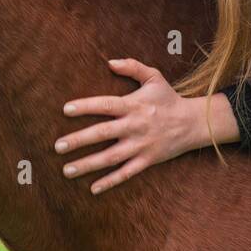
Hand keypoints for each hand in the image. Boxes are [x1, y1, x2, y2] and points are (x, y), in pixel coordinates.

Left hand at [56, 57, 206, 194]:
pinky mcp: (147, 160)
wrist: (193, 123)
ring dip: (88, 164)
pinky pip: (126, 173)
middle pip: (103, 133)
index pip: (106, 104)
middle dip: (79, 140)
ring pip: (111, 157)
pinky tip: (93, 188)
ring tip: (67, 170)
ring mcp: (141, 145)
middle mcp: (135, 126)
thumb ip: (132, 67)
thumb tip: (109, 62)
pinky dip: (110, 181)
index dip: (86, 106)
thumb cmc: (168, 98)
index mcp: (134, 105)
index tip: (65, 110)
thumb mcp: (154, 77)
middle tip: (57, 146)